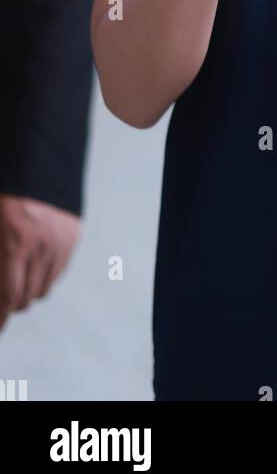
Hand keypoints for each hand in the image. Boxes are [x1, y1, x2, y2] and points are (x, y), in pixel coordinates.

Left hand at [0, 194, 80, 328]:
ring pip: (43, 288)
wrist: (38, 158)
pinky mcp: (73, 234)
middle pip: (26, 297)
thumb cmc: (6, 191)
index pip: (7, 295)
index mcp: (15, 242)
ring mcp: (60, 240)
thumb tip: (0, 283)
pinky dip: (45, 277)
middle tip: (3, 307)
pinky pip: (58, 271)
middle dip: (11, 306)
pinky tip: (34, 271)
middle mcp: (41, 246)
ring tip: (18, 288)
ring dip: (28, 294)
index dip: (0, 316)